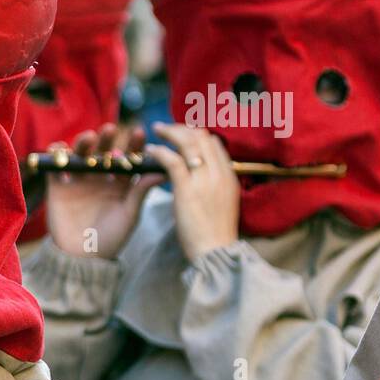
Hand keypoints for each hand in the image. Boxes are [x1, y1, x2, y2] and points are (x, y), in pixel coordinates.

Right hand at [46, 124, 163, 258]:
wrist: (82, 258)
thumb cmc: (111, 238)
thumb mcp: (130, 214)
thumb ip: (141, 191)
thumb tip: (163, 170)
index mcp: (119, 182)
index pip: (127, 157)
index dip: (133, 144)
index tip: (139, 133)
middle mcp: (99, 177)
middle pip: (103, 151)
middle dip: (107, 138)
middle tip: (110, 130)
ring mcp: (78, 180)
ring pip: (80, 154)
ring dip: (83, 142)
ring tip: (88, 138)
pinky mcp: (58, 186)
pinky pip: (55, 165)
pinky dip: (56, 154)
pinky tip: (61, 150)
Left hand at [144, 123, 240, 261]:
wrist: (215, 251)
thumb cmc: (214, 233)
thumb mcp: (222, 202)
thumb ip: (214, 184)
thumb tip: (201, 174)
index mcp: (230, 176)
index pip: (214, 143)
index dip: (197, 134)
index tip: (182, 133)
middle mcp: (220, 173)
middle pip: (202, 138)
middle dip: (182, 128)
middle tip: (165, 128)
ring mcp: (205, 179)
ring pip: (188, 144)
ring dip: (170, 133)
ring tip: (156, 129)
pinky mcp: (187, 189)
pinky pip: (172, 160)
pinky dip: (160, 151)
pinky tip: (150, 150)